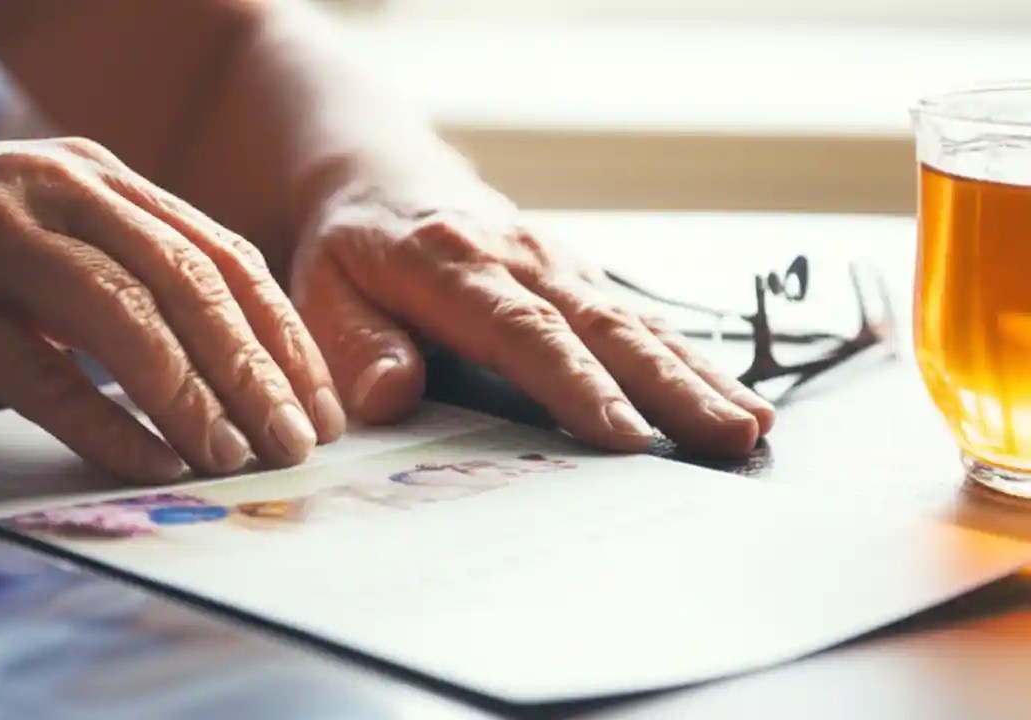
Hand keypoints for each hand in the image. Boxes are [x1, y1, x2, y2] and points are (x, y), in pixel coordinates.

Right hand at [0, 139, 344, 480]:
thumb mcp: (52, 233)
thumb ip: (132, 269)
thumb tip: (233, 356)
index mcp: (99, 178)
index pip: (222, 255)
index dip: (281, 334)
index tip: (319, 402)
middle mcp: (57, 191)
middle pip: (190, 282)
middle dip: (257, 370)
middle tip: (295, 442)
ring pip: (124, 317)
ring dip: (193, 395)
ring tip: (236, 457)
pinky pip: (39, 371)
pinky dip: (105, 423)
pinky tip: (153, 462)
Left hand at [290, 178, 774, 456]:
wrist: (383, 182)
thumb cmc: (350, 251)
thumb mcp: (322, 292)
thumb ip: (355, 343)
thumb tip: (388, 396)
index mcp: (451, 266)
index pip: (523, 330)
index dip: (576, 383)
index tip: (626, 436)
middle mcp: (520, 260)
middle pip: (603, 327)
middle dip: (669, 385)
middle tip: (727, 438)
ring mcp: (558, 266)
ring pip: (636, 323)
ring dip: (695, 376)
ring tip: (750, 426)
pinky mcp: (578, 279)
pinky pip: (639, 319)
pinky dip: (688, 358)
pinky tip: (732, 396)